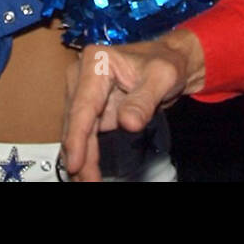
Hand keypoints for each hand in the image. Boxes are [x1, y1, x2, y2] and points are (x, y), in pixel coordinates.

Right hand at [61, 31, 202, 181]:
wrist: (168, 61)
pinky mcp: (90, 108)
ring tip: (86, 182)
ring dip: (81, 158)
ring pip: (77, 131)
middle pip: (76, 121)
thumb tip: (128, 123)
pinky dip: (86, 154)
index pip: (83, 104)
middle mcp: (82, 75)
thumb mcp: (162, 77)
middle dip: (79, 154)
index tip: (75, 163)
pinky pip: (85, 134)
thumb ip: (144, 100)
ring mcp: (84, 92)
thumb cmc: (164, 64)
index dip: (77, 136)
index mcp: (95, 62)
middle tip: (85, 181)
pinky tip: (86, 172)